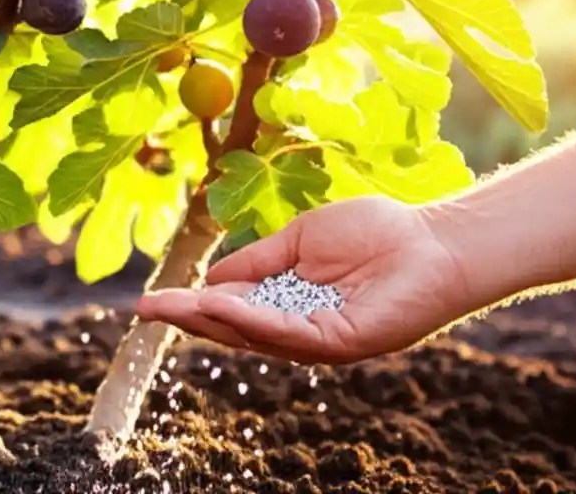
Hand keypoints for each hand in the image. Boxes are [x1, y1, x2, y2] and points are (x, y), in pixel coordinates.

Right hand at [136, 196, 475, 364]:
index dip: (190, 304)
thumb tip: (211, 279)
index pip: (229, 308)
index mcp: (286, 302)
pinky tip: (221, 304)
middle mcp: (297, 328)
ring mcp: (317, 339)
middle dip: (187, 319)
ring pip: (254, 336)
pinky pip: (287, 332)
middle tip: (143, 310)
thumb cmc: (376, 233)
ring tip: (171, 308)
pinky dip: (252, 319)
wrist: (433, 240)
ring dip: (210, 321)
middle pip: (232, 329)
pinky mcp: (339, 342)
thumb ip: (259, 260)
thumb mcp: (301, 240)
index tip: (150, 297)